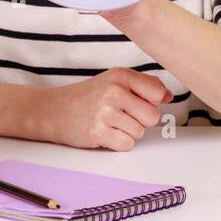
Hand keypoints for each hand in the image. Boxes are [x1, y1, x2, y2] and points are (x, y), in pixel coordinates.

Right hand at [35, 67, 171, 150]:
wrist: (52, 110)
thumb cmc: (86, 97)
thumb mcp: (114, 82)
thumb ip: (142, 86)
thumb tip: (168, 96)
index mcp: (121, 75)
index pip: (157, 92)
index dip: (152, 102)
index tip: (140, 103)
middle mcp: (114, 91)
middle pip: (152, 116)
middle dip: (140, 120)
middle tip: (122, 116)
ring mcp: (106, 112)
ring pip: (140, 132)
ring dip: (128, 132)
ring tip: (110, 123)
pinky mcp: (98, 132)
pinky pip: (127, 144)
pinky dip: (119, 143)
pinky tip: (106, 133)